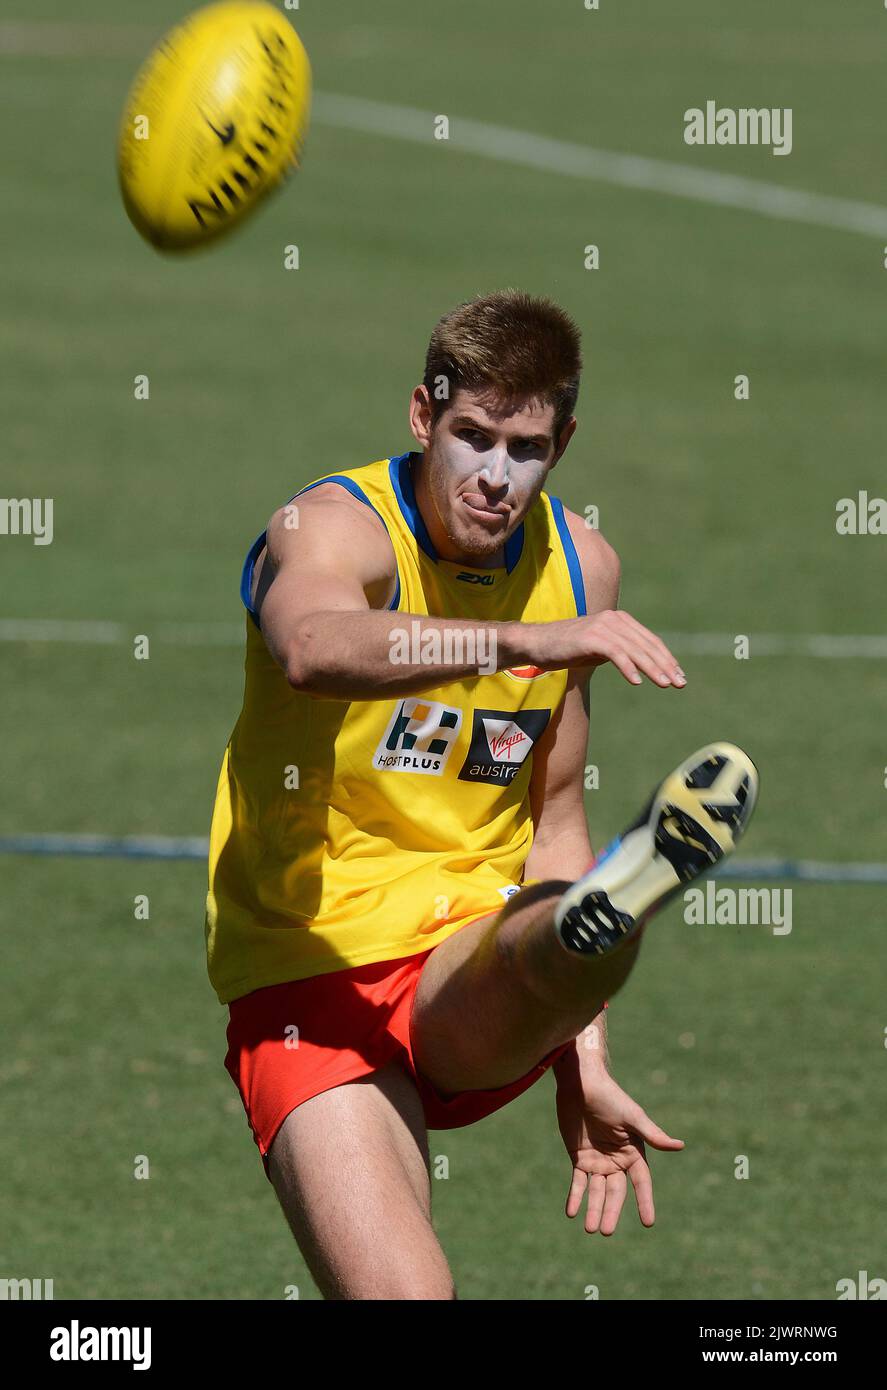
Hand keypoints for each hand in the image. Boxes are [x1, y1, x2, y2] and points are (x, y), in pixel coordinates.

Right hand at [537, 609, 685, 687]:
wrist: (538, 643)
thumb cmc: (568, 648)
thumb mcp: (600, 648)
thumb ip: (620, 650)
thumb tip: (642, 664)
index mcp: (620, 620)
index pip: (650, 641)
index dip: (666, 658)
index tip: (679, 675)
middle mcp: (614, 619)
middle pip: (647, 645)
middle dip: (666, 665)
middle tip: (680, 683)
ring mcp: (603, 627)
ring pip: (635, 650)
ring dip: (652, 668)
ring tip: (666, 684)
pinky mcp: (592, 637)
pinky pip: (616, 654)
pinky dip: (628, 668)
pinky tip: (637, 682)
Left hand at [556, 1070, 684, 1234]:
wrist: (582, 1085)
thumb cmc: (611, 1097)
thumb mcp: (633, 1117)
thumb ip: (653, 1135)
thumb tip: (680, 1146)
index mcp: (634, 1152)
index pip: (641, 1182)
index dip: (645, 1202)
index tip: (648, 1223)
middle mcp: (617, 1160)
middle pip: (616, 1192)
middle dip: (611, 1211)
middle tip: (605, 1231)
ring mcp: (598, 1161)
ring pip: (597, 1192)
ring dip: (593, 1209)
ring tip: (590, 1229)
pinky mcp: (579, 1158)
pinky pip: (578, 1183)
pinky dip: (575, 1197)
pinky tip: (571, 1212)